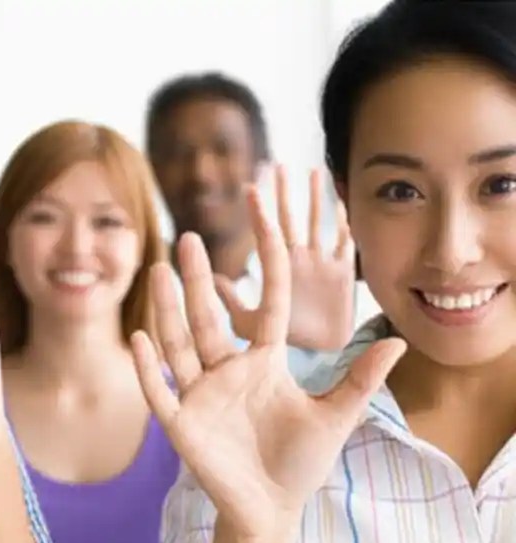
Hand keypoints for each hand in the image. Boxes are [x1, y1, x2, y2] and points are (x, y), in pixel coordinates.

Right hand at [131, 187, 404, 539]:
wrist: (272, 509)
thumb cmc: (301, 462)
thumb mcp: (337, 416)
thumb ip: (360, 379)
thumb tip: (399, 341)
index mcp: (264, 362)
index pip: (267, 303)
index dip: (267, 264)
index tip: (262, 221)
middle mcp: (227, 371)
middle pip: (210, 316)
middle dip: (200, 279)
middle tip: (191, 239)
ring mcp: (201, 395)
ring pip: (180, 343)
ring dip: (168, 309)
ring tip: (159, 271)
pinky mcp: (183, 424)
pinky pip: (162, 390)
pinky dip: (150, 367)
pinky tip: (142, 339)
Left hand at [215, 166, 355, 351]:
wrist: (318, 364)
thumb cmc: (279, 344)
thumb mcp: (248, 324)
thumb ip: (230, 301)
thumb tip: (210, 278)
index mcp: (276, 272)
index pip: (266, 235)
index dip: (259, 212)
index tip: (250, 187)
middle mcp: (298, 263)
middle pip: (291, 221)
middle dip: (285, 194)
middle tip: (278, 166)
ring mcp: (322, 266)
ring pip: (318, 225)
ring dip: (316, 199)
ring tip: (313, 171)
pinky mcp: (343, 275)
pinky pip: (346, 243)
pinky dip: (345, 223)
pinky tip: (341, 201)